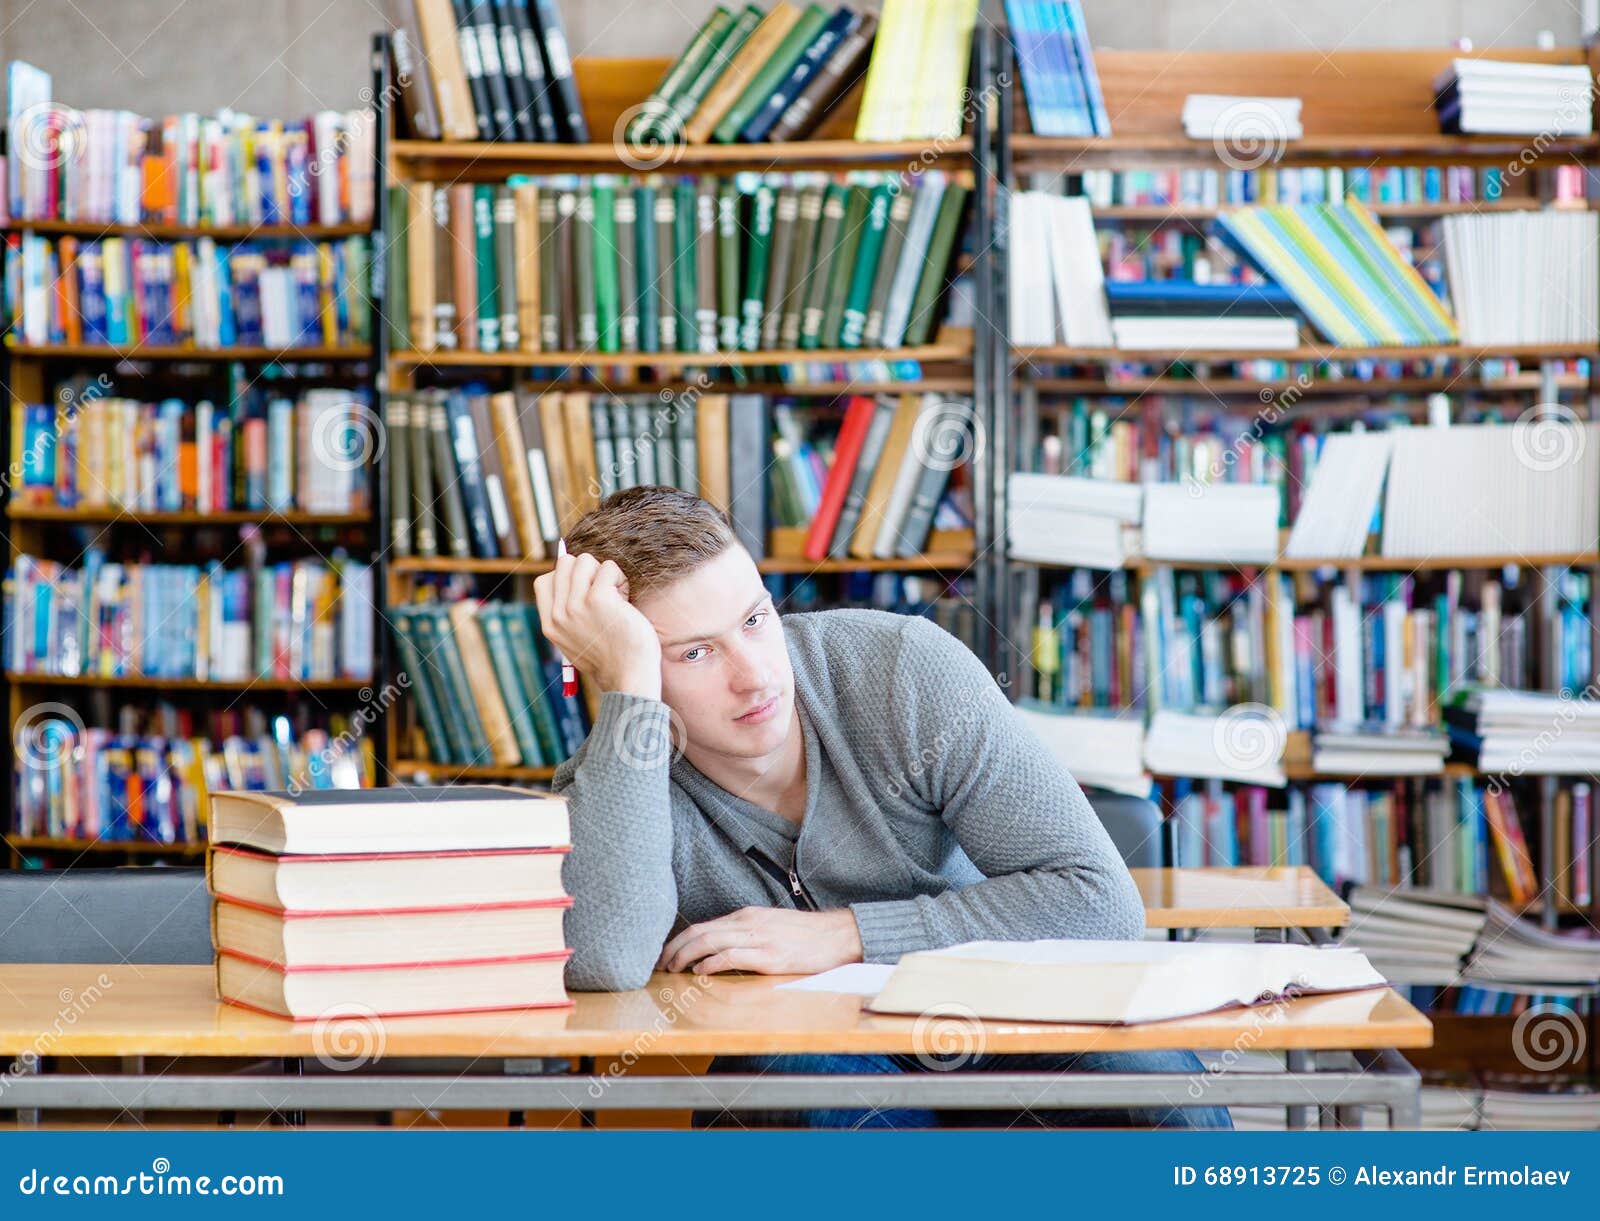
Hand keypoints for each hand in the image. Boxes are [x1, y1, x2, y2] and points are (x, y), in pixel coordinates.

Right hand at [532, 549, 661, 698]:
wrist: (629, 679)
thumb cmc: (612, 659)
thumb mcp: (577, 641)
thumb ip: (569, 615)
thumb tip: (573, 576)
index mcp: (550, 624)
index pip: (544, 581)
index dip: (568, 579)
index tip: (587, 594)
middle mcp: (559, 614)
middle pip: (565, 563)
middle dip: (588, 572)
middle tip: (604, 595)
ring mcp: (576, 605)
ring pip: (585, 560)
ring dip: (605, 574)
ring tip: (616, 597)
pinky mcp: (598, 599)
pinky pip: (608, 568)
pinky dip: (620, 579)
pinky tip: (625, 601)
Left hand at [656, 907, 863, 975]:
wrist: (838, 935)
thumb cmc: (807, 935)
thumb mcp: (771, 926)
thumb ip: (747, 933)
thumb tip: (721, 949)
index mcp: (747, 915)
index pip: (704, 926)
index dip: (680, 940)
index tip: (666, 954)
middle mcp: (748, 922)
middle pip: (700, 931)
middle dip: (675, 948)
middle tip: (661, 964)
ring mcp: (758, 938)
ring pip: (710, 941)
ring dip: (686, 956)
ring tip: (673, 969)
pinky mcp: (769, 955)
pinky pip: (732, 956)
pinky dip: (711, 963)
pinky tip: (700, 972)